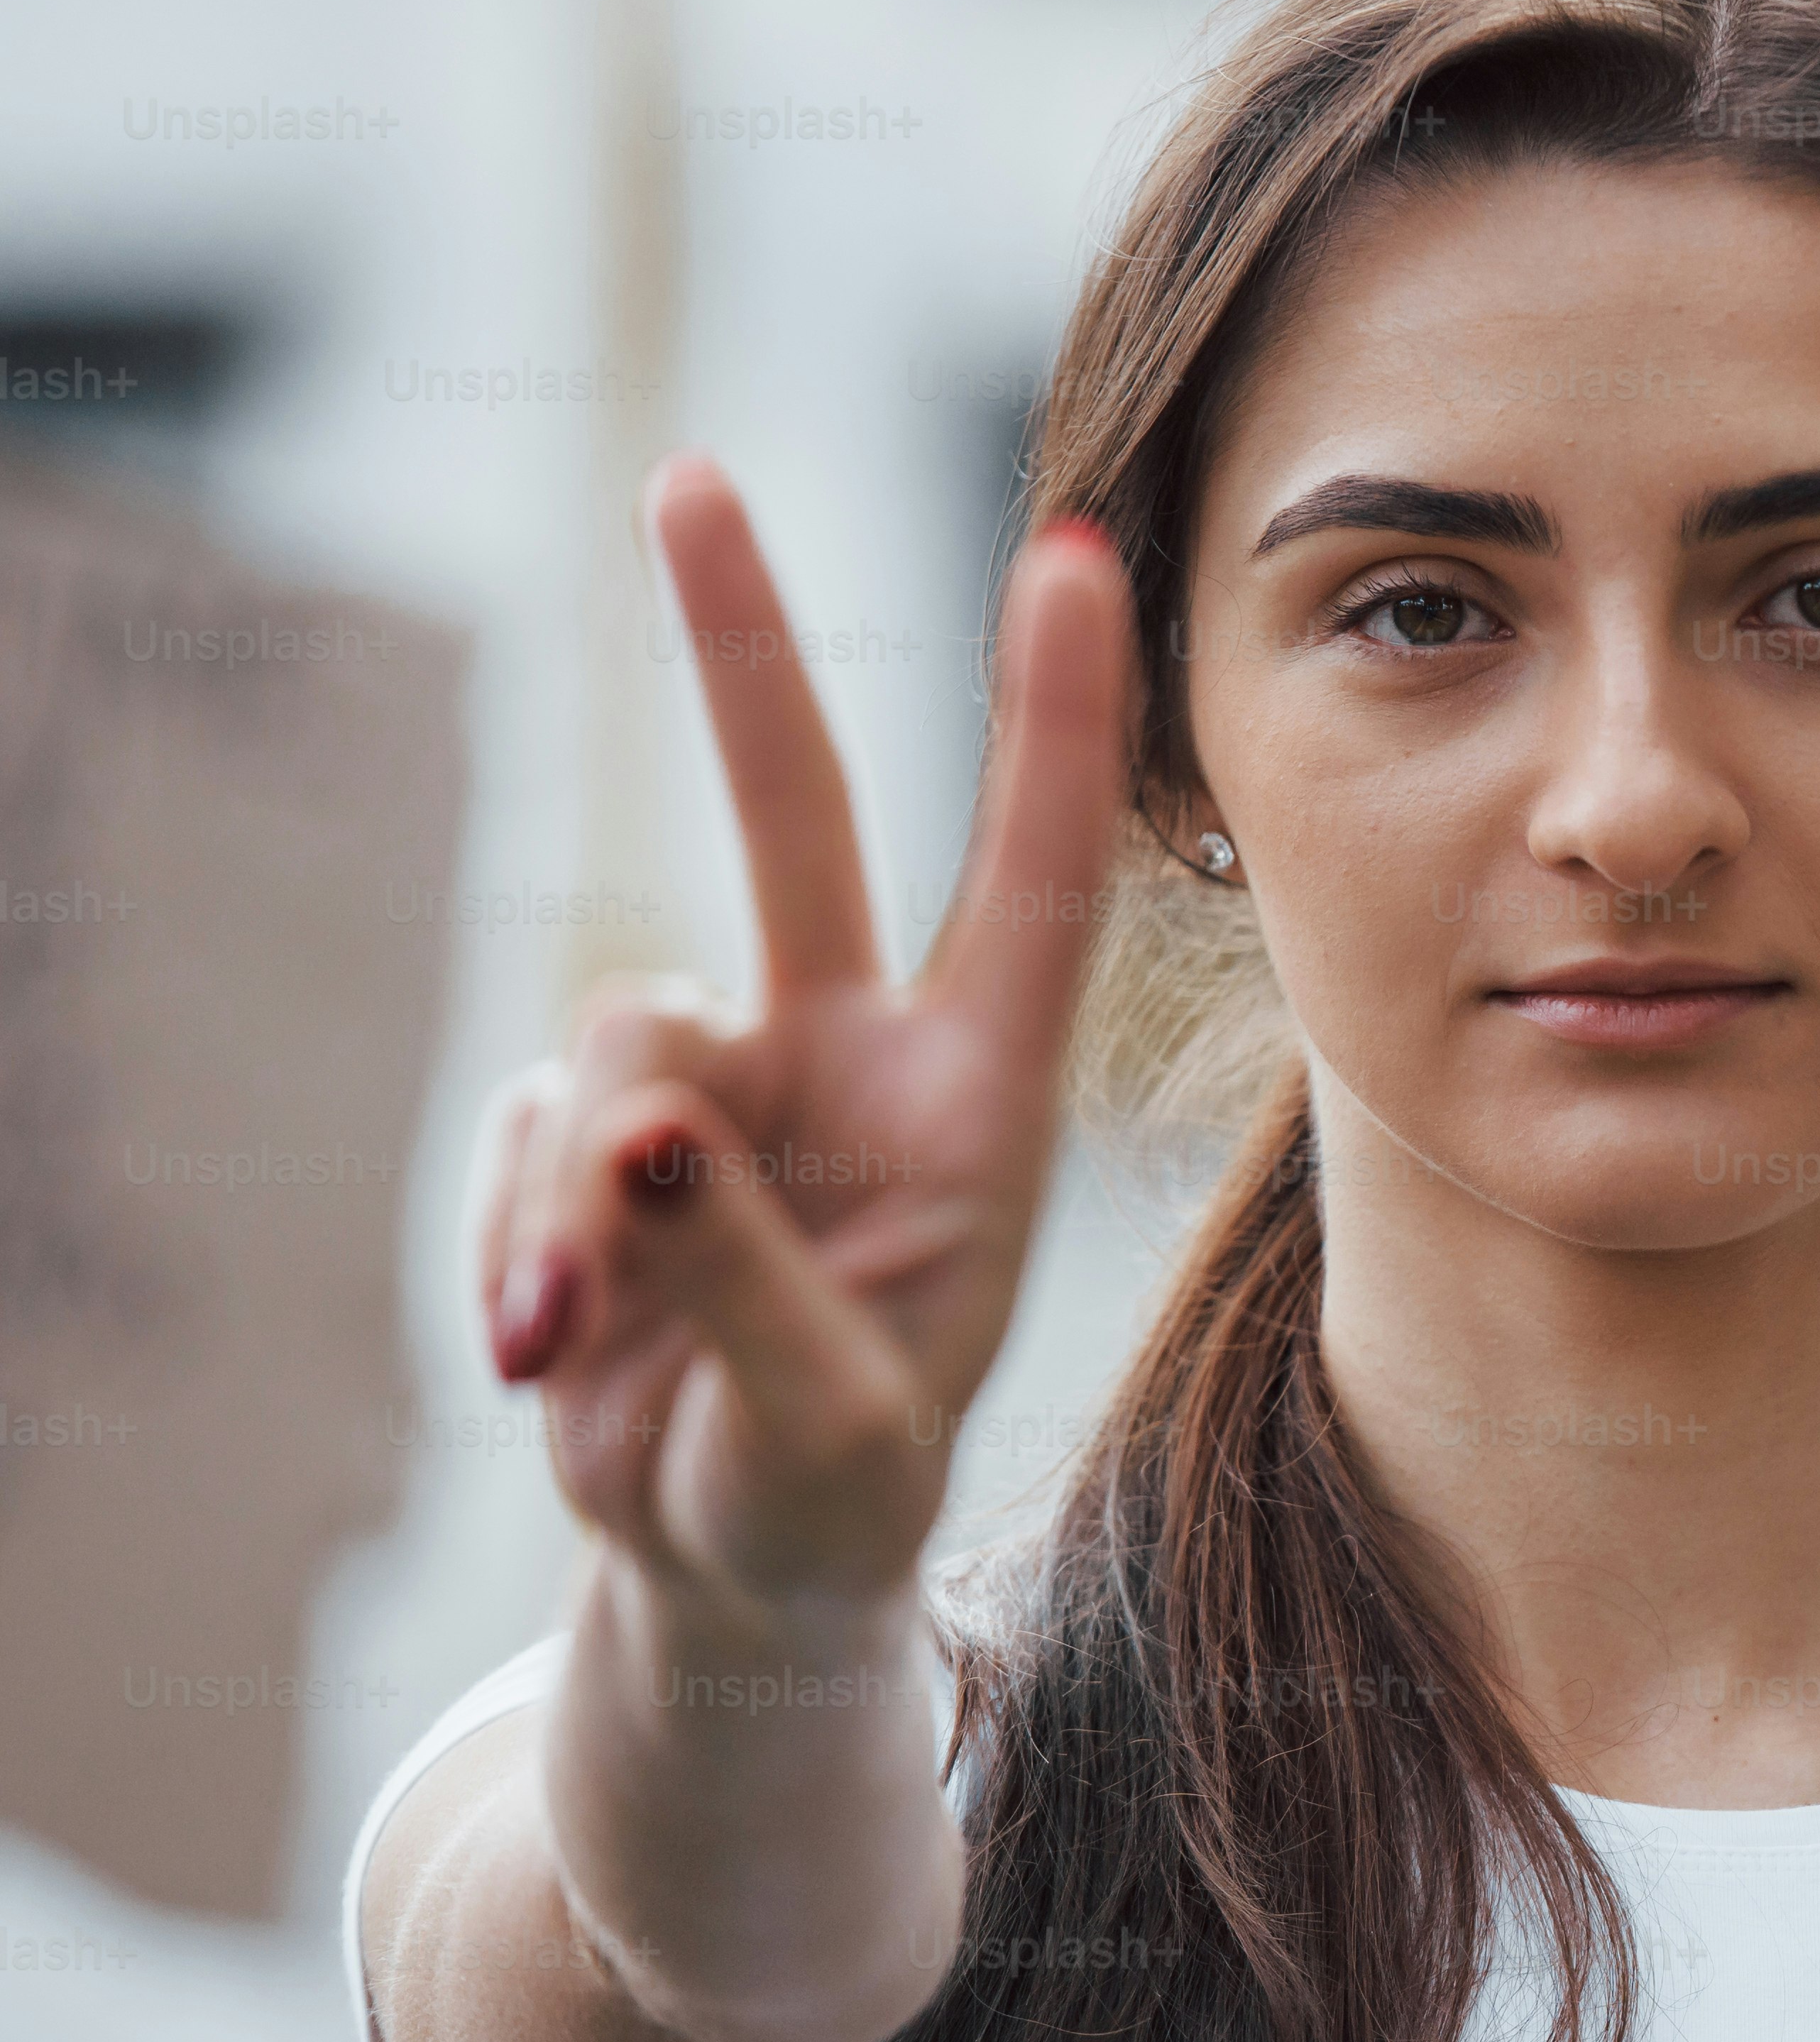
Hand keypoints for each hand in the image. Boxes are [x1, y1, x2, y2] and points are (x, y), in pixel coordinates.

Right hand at [476, 458, 1136, 1621]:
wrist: (738, 1563)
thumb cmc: (834, 1489)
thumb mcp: (826, 1422)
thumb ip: (746, 1277)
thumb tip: (645, 1130)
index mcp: (978, 1105)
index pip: (1039, 877)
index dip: (1055, 721)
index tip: (1071, 554)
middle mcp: (853, 1053)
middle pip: (800, 814)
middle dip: (739, 645)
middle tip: (691, 478)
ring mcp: (719, 1082)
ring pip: (614, 1044)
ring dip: (580, 1201)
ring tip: (580, 1347)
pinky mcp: (601, 1132)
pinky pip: (535, 1137)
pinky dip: (526, 1249)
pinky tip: (554, 1349)